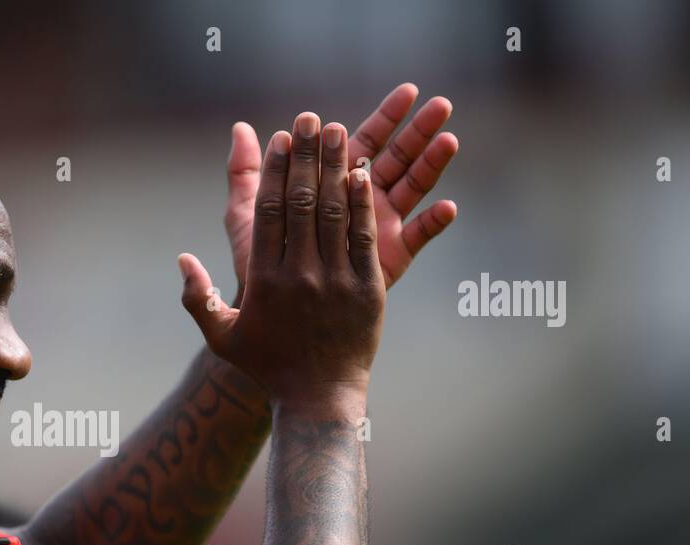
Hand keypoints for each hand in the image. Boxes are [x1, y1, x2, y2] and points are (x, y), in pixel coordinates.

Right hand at [181, 112, 385, 408]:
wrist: (318, 398)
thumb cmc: (267, 367)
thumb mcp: (222, 337)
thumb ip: (197, 298)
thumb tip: (181, 259)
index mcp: (264, 282)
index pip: (268, 214)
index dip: (275, 170)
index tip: (280, 138)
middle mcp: (299, 276)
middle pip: (302, 202)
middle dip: (306, 155)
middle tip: (310, 119)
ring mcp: (336, 281)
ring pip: (335, 212)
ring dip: (337, 167)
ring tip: (339, 131)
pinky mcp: (367, 289)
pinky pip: (364, 238)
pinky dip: (362, 204)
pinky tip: (362, 173)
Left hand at [225, 84, 457, 293]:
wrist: (273, 307)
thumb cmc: (260, 258)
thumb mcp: (248, 213)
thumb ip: (246, 173)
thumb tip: (240, 127)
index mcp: (335, 180)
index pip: (366, 139)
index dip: (388, 115)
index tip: (409, 91)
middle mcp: (362, 198)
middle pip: (398, 158)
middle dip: (419, 131)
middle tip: (440, 103)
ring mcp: (380, 225)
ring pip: (413, 188)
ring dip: (431, 165)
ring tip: (449, 140)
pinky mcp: (391, 257)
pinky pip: (417, 237)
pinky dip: (433, 223)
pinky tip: (448, 207)